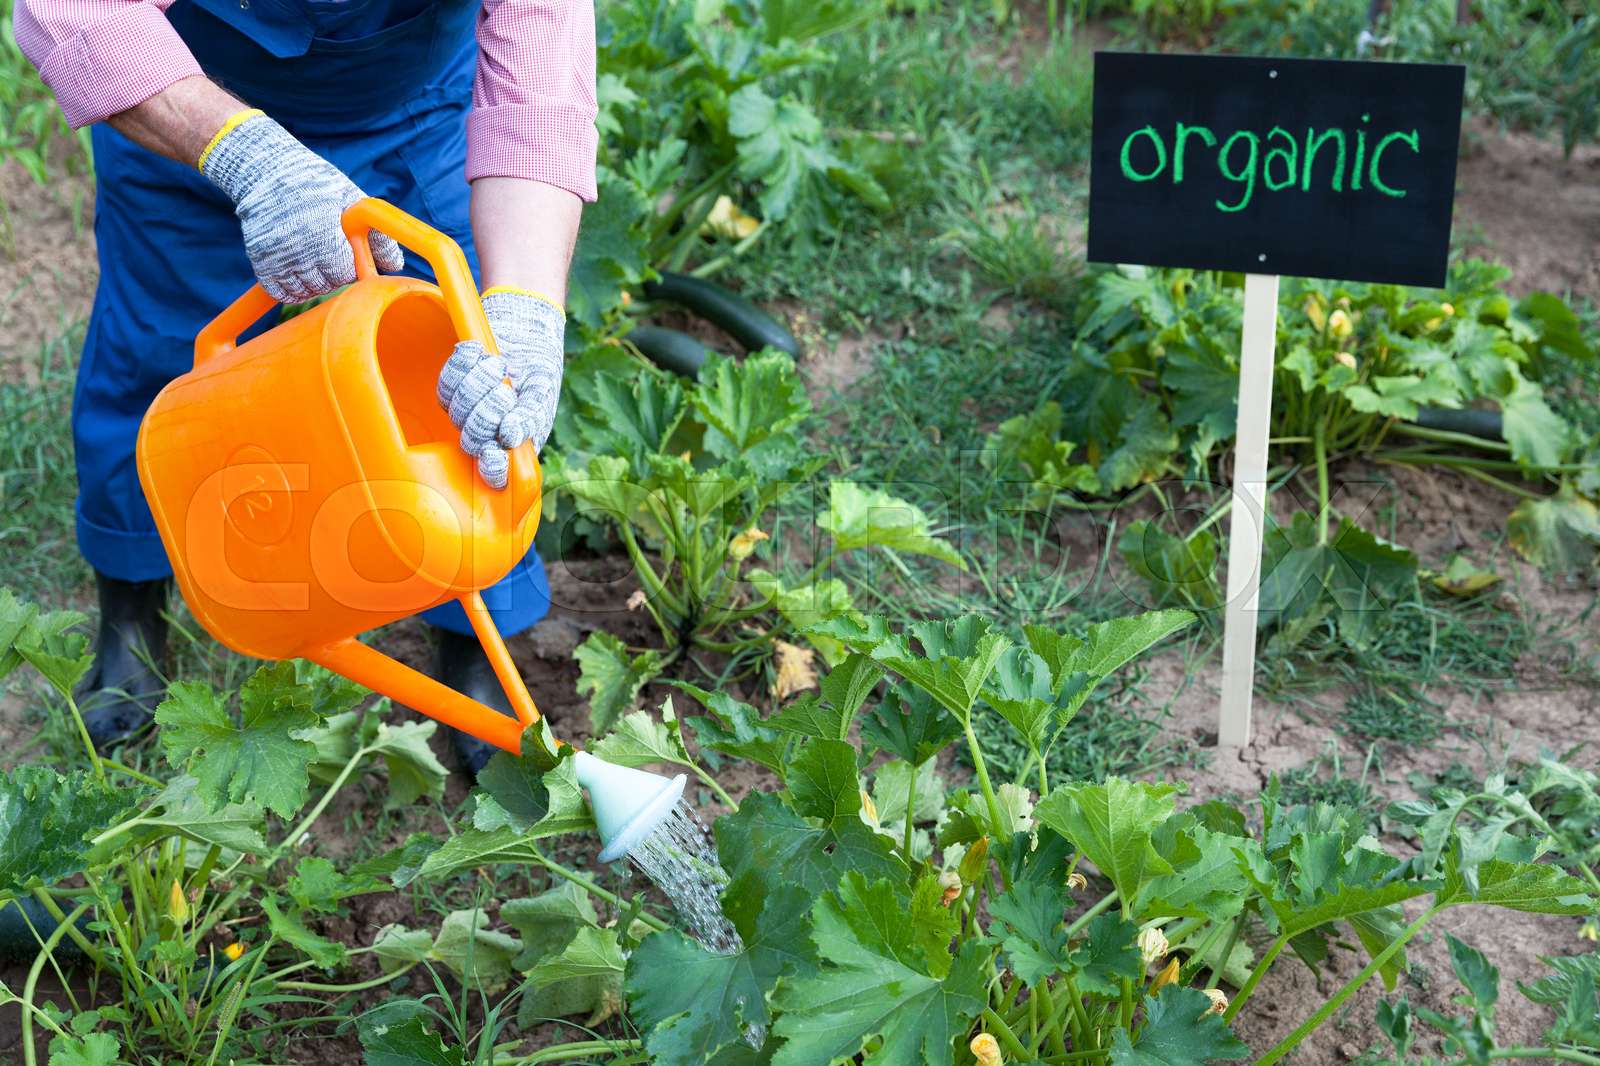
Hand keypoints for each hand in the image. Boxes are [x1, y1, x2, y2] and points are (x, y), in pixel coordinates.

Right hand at [201, 110, 402, 302]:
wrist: (265, 169)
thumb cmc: (314, 182)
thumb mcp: (350, 199)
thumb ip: (376, 233)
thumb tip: (396, 265)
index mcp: (324, 233)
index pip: (344, 274)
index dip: (350, 268)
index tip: (348, 256)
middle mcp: (299, 248)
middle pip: (325, 285)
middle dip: (334, 277)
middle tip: (333, 259)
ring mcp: (277, 255)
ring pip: (304, 290)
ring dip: (314, 284)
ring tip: (317, 265)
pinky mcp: (259, 258)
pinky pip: (279, 291)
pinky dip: (291, 290)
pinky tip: (300, 277)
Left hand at [436, 289, 564, 488]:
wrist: (524, 333)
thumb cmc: (538, 369)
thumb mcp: (541, 393)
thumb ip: (528, 418)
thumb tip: (509, 438)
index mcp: (512, 445)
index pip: (495, 470)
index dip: (491, 467)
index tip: (493, 452)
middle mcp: (487, 434)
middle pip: (472, 435)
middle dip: (488, 408)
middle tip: (506, 387)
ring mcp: (466, 412)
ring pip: (456, 408)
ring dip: (478, 381)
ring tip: (497, 364)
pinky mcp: (452, 388)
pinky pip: (445, 383)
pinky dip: (461, 364)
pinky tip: (477, 351)